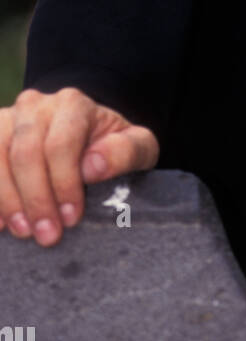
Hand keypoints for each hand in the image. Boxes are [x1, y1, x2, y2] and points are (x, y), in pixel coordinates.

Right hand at [0, 87, 159, 246]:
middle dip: (36, 198)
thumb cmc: (111, 145)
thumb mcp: (137, 146)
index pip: (61, 143)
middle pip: (26, 152)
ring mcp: (9, 119)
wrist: (85, 135)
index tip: (72, 218)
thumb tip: (93, 166)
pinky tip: (0, 222)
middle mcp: (36, 106)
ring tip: (23, 232)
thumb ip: (126, 151)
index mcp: (73, 105)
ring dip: (7, 199)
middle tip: (47, 236)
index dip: (64, 183)